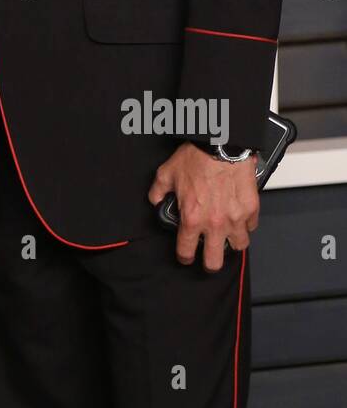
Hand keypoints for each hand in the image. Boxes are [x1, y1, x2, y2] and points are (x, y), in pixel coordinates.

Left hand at [147, 142, 258, 270]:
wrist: (222, 144)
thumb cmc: (198, 157)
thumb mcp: (167, 173)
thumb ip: (158, 191)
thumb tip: (155, 200)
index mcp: (192, 218)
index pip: (186, 251)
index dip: (184, 257)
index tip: (186, 256)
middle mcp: (215, 224)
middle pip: (215, 262)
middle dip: (210, 263)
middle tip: (208, 257)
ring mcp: (235, 218)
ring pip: (238, 246)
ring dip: (232, 242)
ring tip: (227, 236)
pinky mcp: (251, 209)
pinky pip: (251, 226)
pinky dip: (246, 225)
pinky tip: (239, 217)